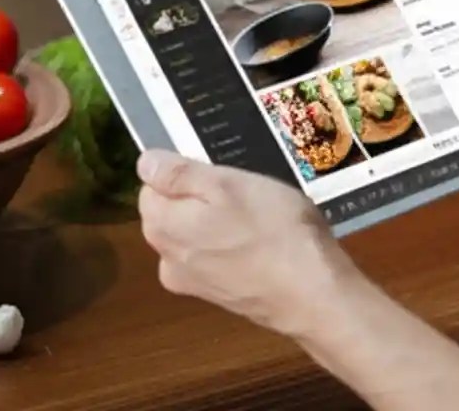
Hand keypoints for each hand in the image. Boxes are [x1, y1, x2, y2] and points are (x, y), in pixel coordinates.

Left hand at [136, 150, 354, 336]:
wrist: (313, 296)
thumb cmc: (273, 231)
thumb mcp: (227, 184)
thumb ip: (178, 173)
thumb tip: (144, 163)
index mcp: (161, 226)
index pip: (152, 185)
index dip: (186, 174)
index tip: (221, 176)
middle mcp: (166, 258)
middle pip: (172, 211)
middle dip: (201, 199)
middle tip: (245, 195)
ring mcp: (191, 283)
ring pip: (195, 234)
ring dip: (219, 222)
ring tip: (259, 219)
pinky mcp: (218, 297)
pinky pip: (215, 257)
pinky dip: (231, 247)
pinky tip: (262, 245)